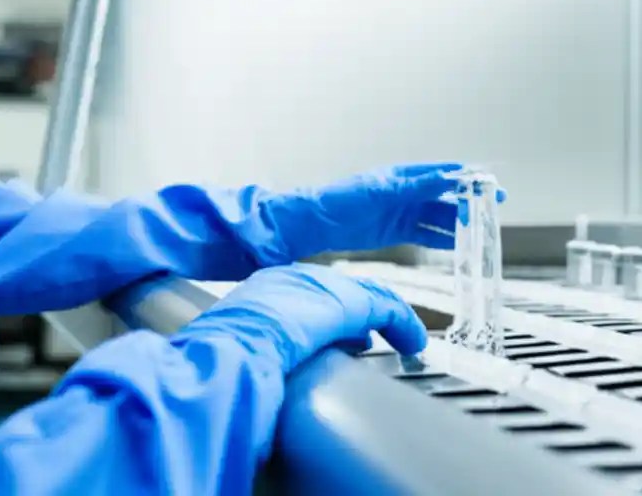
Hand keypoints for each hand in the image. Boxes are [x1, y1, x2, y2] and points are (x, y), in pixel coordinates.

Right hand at [172, 264, 426, 372]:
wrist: (234, 346)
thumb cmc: (228, 353)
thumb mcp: (246, 344)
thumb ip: (267, 346)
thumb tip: (287, 364)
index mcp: (268, 286)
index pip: (310, 293)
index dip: (330, 315)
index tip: (343, 337)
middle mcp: (297, 277)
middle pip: (341, 293)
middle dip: (361, 314)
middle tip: (370, 339)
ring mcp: (324, 286)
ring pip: (368, 299)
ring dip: (388, 321)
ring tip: (402, 341)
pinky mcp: (350, 302)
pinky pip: (388, 310)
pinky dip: (403, 327)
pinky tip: (413, 344)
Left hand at [268, 163, 491, 255]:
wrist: (314, 223)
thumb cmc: (340, 199)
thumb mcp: (381, 191)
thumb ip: (416, 186)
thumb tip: (448, 176)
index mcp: (402, 176)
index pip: (442, 174)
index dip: (467, 178)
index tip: (489, 183)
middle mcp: (406, 193)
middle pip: (445, 197)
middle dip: (469, 203)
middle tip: (492, 210)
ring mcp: (402, 212)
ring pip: (438, 217)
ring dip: (458, 224)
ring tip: (480, 231)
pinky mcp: (396, 231)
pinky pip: (426, 234)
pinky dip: (443, 239)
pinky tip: (458, 245)